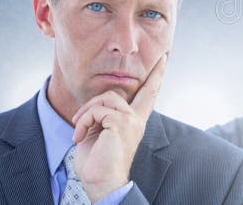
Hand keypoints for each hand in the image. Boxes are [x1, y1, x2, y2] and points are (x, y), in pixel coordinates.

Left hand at [70, 55, 166, 201]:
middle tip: (164, 58)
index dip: (156, 77)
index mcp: (134, 121)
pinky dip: (82, 122)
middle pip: (145, 89)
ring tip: (78, 128)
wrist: (102, 183)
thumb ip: (104, 117)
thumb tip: (97, 104)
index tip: (164, 60)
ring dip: (86, 112)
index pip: (148, 96)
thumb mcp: (99, 133)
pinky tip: (79, 136)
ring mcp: (131, 120)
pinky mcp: (121, 123)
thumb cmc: (97, 163)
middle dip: (156, 73)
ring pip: (106, 98)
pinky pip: (96, 111)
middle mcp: (137, 119)